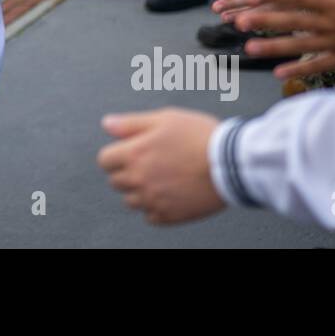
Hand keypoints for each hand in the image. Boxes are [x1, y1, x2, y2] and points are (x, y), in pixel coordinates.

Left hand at [97, 109, 223, 223]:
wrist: (230, 163)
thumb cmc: (199, 136)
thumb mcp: (164, 119)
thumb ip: (130, 124)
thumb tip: (107, 125)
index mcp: (134, 154)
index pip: (104, 160)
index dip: (116, 154)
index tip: (131, 151)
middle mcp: (139, 180)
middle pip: (115, 182)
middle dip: (127, 172)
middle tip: (149, 163)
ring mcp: (153, 200)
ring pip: (131, 201)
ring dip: (140, 191)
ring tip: (162, 179)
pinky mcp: (170, 216)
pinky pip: (150, 217)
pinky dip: (156, 208)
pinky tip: (170, 194)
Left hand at [227, 0, 334, 78]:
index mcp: (334, 2)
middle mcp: (331, 24)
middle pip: (291, 22)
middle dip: (263, 21)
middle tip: (237, 22)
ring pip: (299, 46)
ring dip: (273, 47)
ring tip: (249, 49)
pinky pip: (318, 65)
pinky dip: (298, 70)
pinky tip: (278, 74)